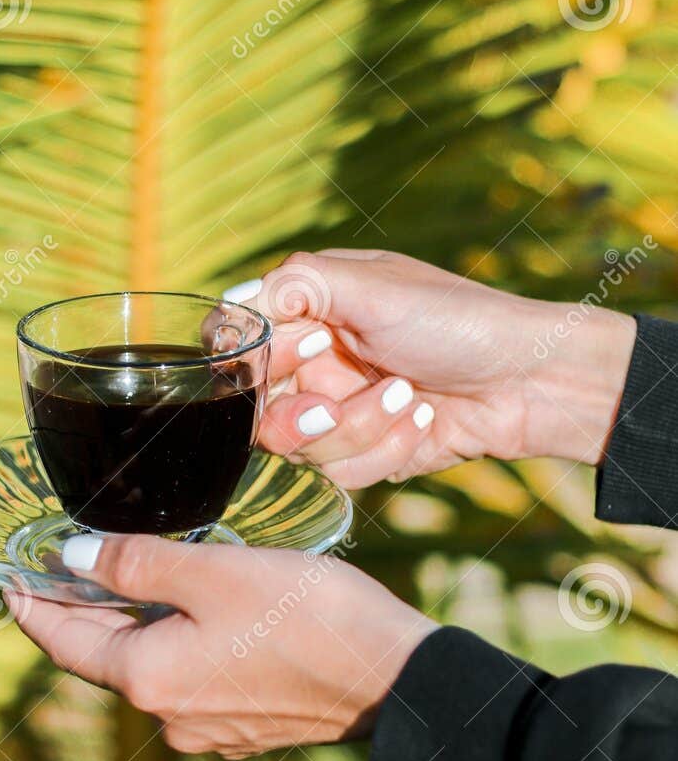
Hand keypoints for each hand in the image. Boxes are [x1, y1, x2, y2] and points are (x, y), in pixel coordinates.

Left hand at [6, 534, 434, 755]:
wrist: (399, 681)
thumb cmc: (309, 618)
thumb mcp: (215, 574)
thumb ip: (138, 566)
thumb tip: (75, 558)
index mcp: (148, 681)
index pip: (65, 644)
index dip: (32, 607)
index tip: (6, 580)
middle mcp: (170, 717)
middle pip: (107, 656)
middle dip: (84, 611)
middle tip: (62, 564)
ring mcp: (211, 728)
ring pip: (154, 666)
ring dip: (137, 625)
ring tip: (129, 575)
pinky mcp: (249, 725)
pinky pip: (195, 678)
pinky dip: (181, 641)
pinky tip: (196, 608)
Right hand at [224, 250, 635, 487]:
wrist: (534, 380)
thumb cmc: (458, 320)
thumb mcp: (373, 287)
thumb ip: (295, 286)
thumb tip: (227, 304)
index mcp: (307, 310)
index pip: (233, 343)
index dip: (250, 363)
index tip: (292, 356)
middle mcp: (313, 361)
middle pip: (257, 411)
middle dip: (305, 413)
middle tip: (336, 401)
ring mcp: (338, 410)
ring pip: (301, 450)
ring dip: (360, 429)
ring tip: (408, 398)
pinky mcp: (366, 454)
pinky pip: (341, 475)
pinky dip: (387, 451)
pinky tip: (425, 421)